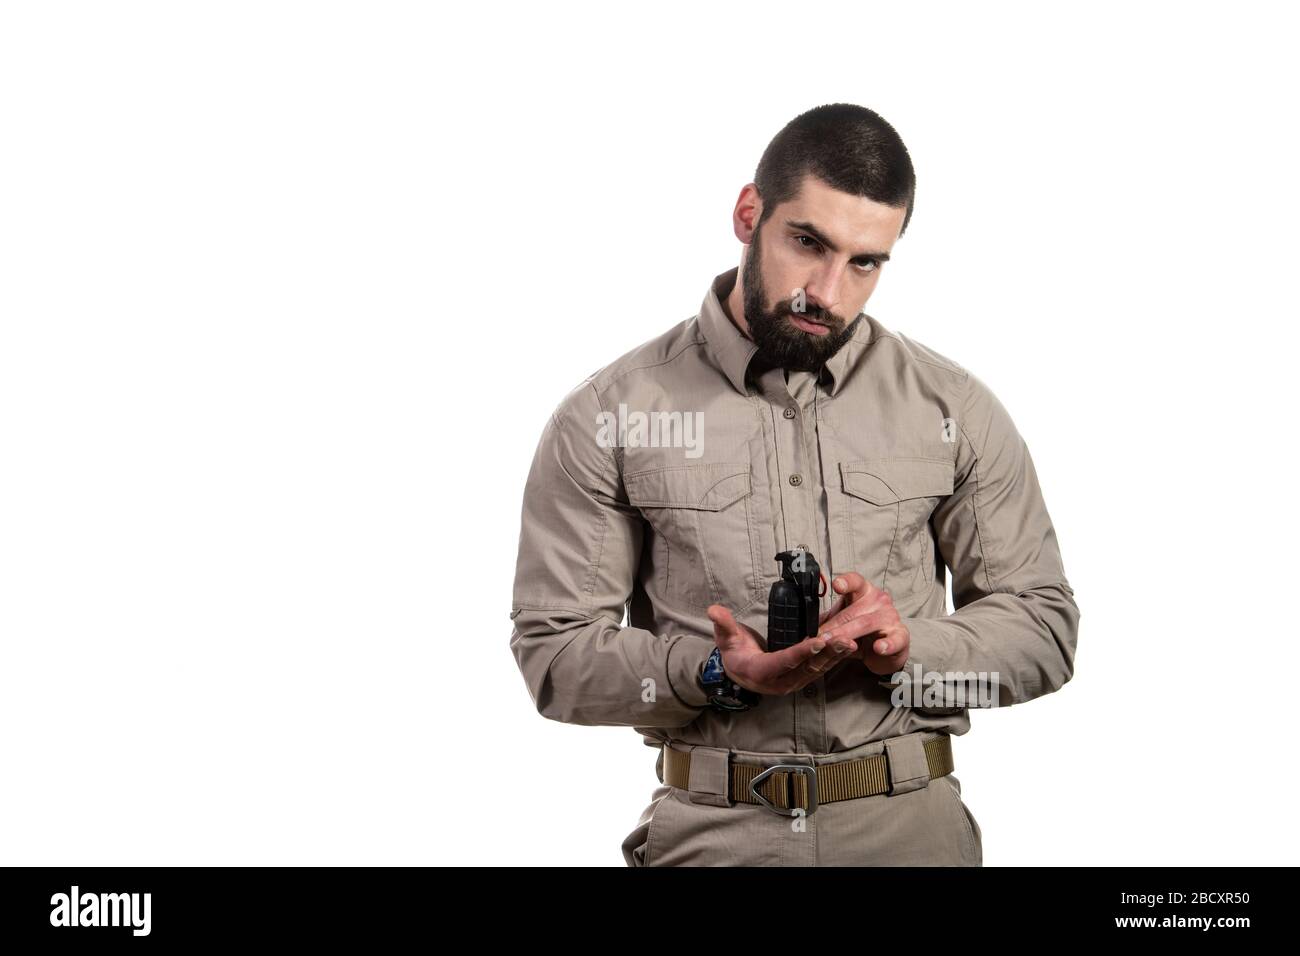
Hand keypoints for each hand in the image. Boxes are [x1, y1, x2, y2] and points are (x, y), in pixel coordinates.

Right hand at [706, 604, 857, 694]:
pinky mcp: (799, 680)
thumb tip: (713, 610)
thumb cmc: (733, 652)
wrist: (737, 671)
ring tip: (851, 643)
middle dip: (827, 654)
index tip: (819, 641)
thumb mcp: (725, 638)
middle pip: (806, 668)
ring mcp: (790, 683)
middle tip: (845, 639)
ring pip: (816, 670)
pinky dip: (832, 660)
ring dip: (834, 657)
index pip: (784, 661)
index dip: (802, 652)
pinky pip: (818, 670)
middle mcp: (778, 682)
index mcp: (760, 671)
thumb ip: (723, 624)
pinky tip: (846, 649)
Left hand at [817, 572, 910, 676]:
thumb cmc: (862, 630)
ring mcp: (890, 617)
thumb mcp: (843, 620)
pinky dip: (887, 644)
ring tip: (835, 643)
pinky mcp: (901, 635)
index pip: (855, 582)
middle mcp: (879, 600)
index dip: (846, 582)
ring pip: (867, 624)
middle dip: (834, 625)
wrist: (885, 649)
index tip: (836, 586)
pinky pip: (894, 639)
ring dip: (849, 635)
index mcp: (863, 591)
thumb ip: (827, 620)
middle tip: (818, 637)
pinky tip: (879, 648)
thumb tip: (802, 625)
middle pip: (854, 610)